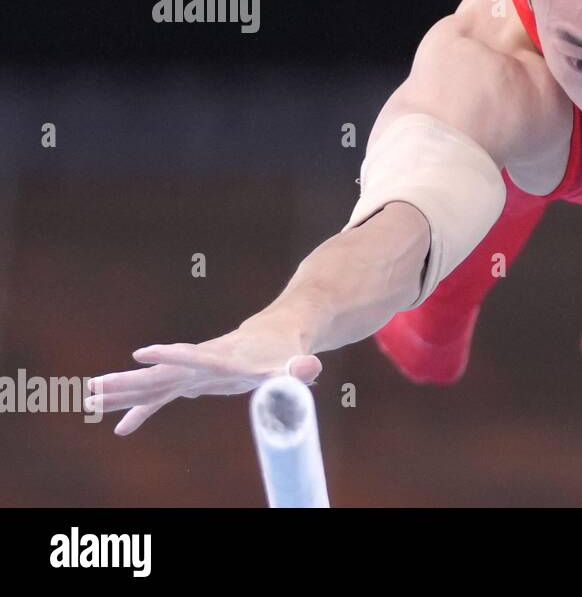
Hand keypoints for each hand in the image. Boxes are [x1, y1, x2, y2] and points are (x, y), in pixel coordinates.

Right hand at [88, 315, 322, 435]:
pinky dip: (142, 412)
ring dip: (123, 394)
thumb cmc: (285, 351)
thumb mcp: (295, 362)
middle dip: (128, 381)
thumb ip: (300, 369)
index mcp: (223, 358)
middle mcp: (201, 363)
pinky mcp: (193, 381)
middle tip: (94, 388)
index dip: (171, 355)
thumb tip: (310, 370)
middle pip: (161, 373)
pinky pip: (162, 399)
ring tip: (89, 400)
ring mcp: (193, 372)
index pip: (195, 356)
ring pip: (153, 384)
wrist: (276, 335)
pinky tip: (121, 428)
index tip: (142, 353)